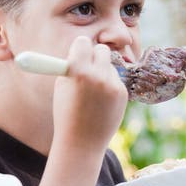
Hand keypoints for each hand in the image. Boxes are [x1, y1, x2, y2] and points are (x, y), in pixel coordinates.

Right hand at [52, 36, 127, 151]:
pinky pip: (115, 81)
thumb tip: (81, 48)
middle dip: (94, 56)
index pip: (83, 42)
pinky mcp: (123, 94)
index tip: (77, 55)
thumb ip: (72, 66)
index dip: (79, 49)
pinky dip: (109, 87)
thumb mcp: (61, 87)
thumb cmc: (66, 114)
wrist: (82, 142)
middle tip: (88, 68)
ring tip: (92, 95)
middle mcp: (98, 75)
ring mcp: (113, 85)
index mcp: (78, 71)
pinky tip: (101, 104)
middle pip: (101, 49)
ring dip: (102, 74)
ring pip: (109, 67)